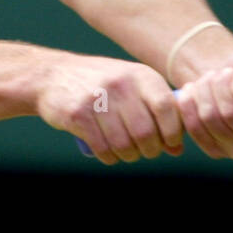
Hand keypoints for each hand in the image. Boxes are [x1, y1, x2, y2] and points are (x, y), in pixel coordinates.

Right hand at [37, 53, 183, 164]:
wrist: (54, 75)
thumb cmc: (103, 86)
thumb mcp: (132, 88)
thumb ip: (156, 113)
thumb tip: (177, 148)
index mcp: (140, 75)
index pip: (167, 107)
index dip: (172, 131)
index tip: (168, 142)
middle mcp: (121, 84)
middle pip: (146, 132)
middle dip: (149, 150)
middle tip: (145, 151)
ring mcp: (98, 99)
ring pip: (124, 144)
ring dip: (129, 156)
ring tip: (128, 153)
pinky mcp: (78, 114)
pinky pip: (103, 148)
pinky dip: (109, 157)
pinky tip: (109, 153)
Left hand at [175, 43, 232, 159]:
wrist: (231, 83)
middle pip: (231, 115)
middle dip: (220, 85)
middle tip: (221, 73)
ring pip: (210, 119)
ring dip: (204, 91)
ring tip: (209, 79)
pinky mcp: (217, 152)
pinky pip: (195, 128)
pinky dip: (189, 105)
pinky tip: (193, 91)